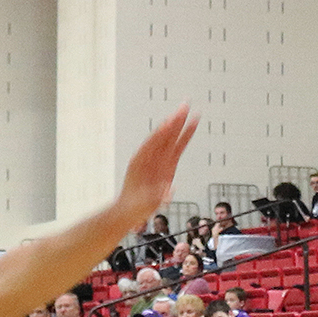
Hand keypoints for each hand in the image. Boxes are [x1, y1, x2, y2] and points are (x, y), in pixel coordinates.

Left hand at [115, 106, 198, 222]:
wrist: (128, 210)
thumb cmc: (134, 207)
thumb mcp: (144, 203)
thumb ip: (156, 197)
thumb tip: (167, 192)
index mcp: (142, 164)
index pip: (155, 144)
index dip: (163, 133)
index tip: (171, 121)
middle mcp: (150, 158)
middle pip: (164, 136)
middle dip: (174, 121)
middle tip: (184, 106)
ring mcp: (158, 160)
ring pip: (170, 138)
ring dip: (179, 124)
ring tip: (188, 111)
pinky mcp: (166, 165)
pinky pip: (176, 147)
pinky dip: (183, 136)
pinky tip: (189, 126)